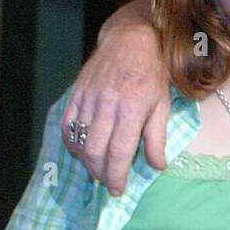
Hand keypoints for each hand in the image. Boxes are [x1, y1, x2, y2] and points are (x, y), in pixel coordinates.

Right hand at [62, 22, 168, 195]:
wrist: (131, 39)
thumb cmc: (153, 73)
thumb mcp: (163, 104)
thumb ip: (157, 137)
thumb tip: (158, 167)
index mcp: (132, 109)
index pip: (119, 152)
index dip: (117, 176)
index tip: (118, 191)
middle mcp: (107, 105)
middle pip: (96, 151)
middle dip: (101, 174)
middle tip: (109, 184)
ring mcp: (88, 99)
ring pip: (80, 142)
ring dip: (87, 162)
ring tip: (98, 170)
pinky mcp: (76, 94)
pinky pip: (67, 126)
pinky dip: (72, 143)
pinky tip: (82, 151)